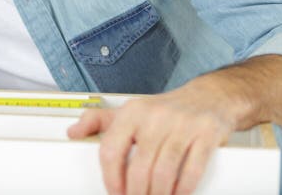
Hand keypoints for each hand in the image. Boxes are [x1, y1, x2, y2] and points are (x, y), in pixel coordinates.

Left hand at [67, 82, 238, 194]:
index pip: (111, 150)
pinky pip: (192, 170)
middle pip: (138, 168)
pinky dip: (183, 190)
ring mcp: (182, 125)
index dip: (110, 179)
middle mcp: (155, 117)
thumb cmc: (164, 109)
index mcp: (132, 112)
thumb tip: (72, 133)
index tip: (115, 194)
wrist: (209, 96)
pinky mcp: (206, 134)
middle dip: (135, 193)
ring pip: (164, 173)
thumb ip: (98, 121)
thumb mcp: (129, 110)